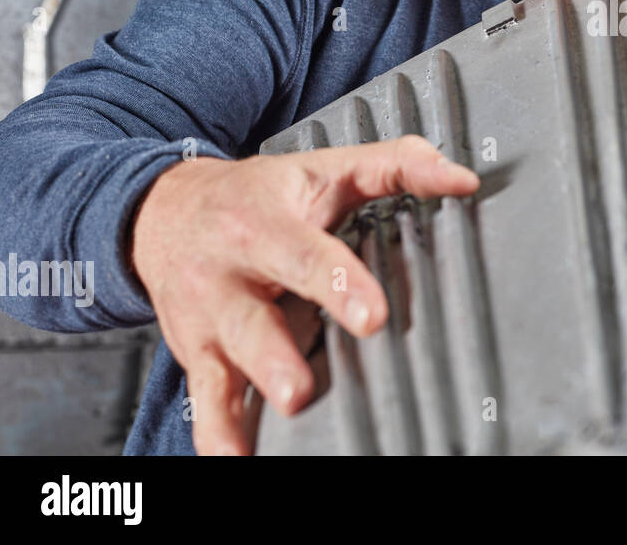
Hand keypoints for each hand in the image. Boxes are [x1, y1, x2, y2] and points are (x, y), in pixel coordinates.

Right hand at [130, 135, 479, 454]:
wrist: (163, 211)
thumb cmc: (258, 194)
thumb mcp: (324, 168)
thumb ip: (396, 167)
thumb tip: (463, 179)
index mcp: (261, 226)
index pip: (304, 256)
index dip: (338, 285)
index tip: (374, 317)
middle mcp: (226, 277)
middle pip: (252, 323)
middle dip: (276, 358)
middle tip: (301, 390)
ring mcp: (206, 323)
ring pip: (222, 368)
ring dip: (243, 406)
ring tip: (276, 422)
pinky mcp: (196, 357)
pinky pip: (205, 401)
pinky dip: (217, 434)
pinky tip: (233, 460)